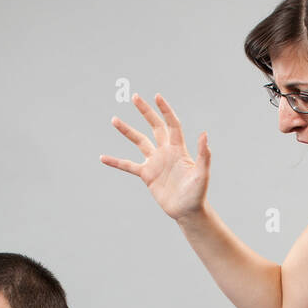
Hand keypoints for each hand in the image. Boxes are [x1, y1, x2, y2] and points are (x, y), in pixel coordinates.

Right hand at [100, 93, 210, 220]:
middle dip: (145, 112)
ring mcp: (155, 162)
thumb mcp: (202, 174)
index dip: (165, 110)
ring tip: (114, 120)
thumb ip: (204, 154)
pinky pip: (128, 165)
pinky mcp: (146, 175)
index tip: (157, 97)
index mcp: (178, 149)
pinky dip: (116, 162)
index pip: (171, 124)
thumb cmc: (197, 193)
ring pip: (139, 141)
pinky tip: (103, 158)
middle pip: (154, 126)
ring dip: (127, 131)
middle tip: (135, 97)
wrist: (187, 211)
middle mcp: (166, 151)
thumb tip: (204, 134)